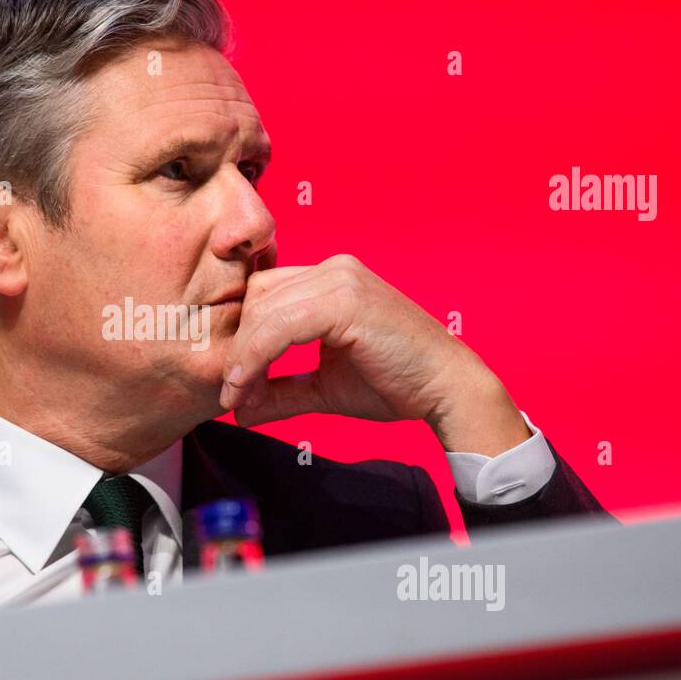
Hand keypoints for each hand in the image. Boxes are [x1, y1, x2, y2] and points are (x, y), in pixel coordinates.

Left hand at [219, 255, 532, 455]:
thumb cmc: (396, 384)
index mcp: (329, 280)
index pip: (263, 295)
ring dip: (242, 360)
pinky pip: (279, 326)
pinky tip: (248, 389)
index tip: (233, 386)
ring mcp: (339, 280)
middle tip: (233, 397)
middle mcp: (332, 270)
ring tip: (239, 399)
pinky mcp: (344, 301)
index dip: (242, 339)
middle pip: (256, 299)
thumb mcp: (325, 387)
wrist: (448, 389)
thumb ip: (281, 391)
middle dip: (237, 350)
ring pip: (262, 312)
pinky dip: (255, 359)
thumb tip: (239, 409)